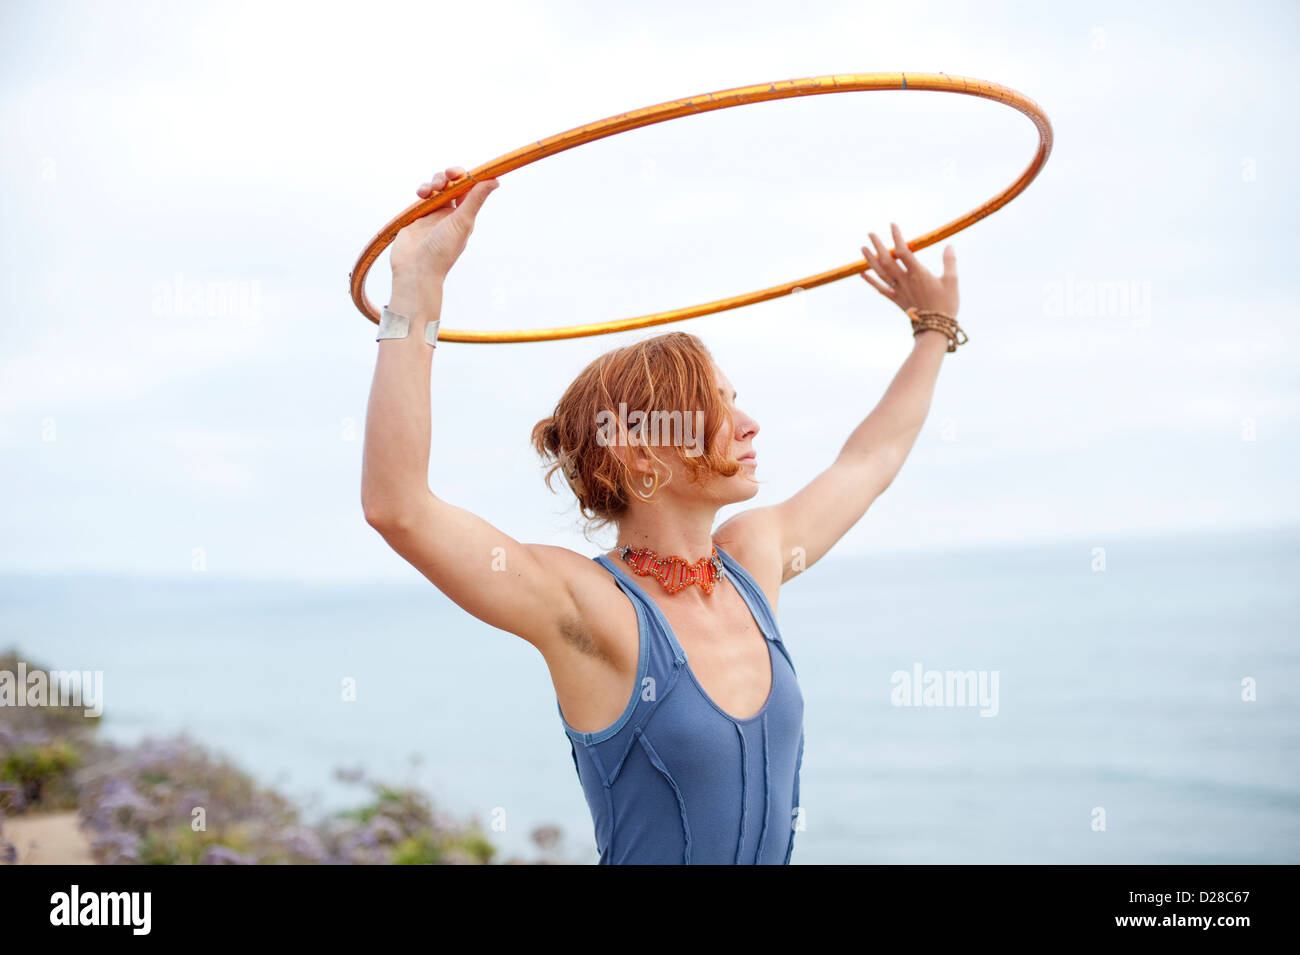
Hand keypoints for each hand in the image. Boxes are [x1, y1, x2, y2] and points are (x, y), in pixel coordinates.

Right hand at [389, 165, 499, 284]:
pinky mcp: (418, 216)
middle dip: (447, 177)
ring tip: (428, 190)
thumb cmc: (442, 251)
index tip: (457, 173)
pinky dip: (422, 190)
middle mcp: (450, 214)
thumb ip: (476, 199)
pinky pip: (422, 196)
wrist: (415, 269)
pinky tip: (420, 194)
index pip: (468, 189)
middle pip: (451, 184)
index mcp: (464, 216)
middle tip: (444, 178)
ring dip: (433, 182)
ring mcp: (433, 214)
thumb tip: (495, 180)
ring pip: (435, 188)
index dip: (464, 177)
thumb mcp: (462, 222)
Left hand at [859, 223, 958, 317]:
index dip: (897, 238)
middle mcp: (904, 280)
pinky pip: (881, 289)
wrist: (934, 329)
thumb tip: (949, 246)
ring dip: (870, 260)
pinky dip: (871, 281)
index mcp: (918, 273)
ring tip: (863, 248)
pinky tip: (862, 273)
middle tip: (870, 233)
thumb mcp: (952, 281)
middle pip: (887, 260)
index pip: (903, 251)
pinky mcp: (896, 300)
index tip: (893, 226)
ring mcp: (898, 290)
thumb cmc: (946, 305)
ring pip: (881, 273)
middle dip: (878, 246)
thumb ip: (949, 262)